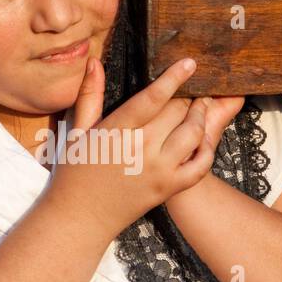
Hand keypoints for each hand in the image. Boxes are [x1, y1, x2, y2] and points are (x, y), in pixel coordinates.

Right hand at [45, 57, 235, 239]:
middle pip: (178, 111)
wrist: (80, 218)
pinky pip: (200, 165)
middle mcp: (141, 148)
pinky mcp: (169, 188)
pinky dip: (207, 148)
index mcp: (118, 130)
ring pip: (193, 133)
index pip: (154, 97)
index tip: (190, 63)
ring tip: (197, 109)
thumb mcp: (77, 131)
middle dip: (187, 97)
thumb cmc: (74, 173)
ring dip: (199, 117)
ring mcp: (159, 170)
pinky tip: (203, 138)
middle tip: (191, 90)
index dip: (174, 77)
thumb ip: (90, 95)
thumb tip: (94, 62)